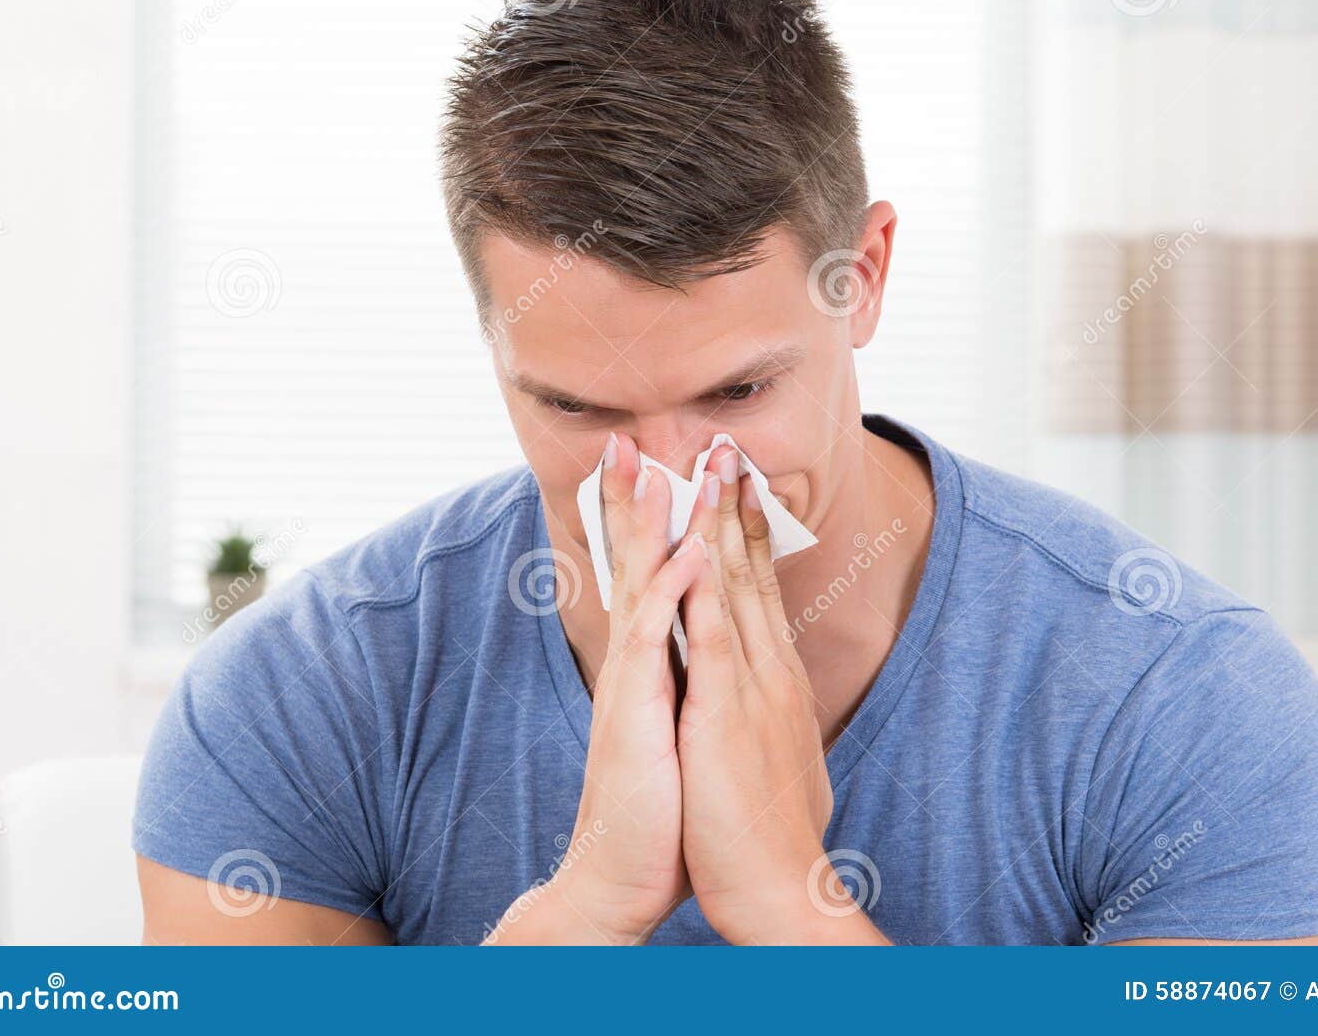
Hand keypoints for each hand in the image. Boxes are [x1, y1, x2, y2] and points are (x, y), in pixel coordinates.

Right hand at [487, 432, 704, 944]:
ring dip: (646, 524)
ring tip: (651, 465)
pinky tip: (683, 552)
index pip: (653, 578)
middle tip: (630, 440)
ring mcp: (633, 683)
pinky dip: (668, 592)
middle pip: (634, 565)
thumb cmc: (656, 813)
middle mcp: (636, 665)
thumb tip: (696, 666)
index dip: (655, 525)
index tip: (662, 471)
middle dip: (633, 501)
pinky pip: (653, 639)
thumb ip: (681, 691)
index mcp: (651, 668)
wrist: (620, 877)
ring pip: (639, 586)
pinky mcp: (637, 711)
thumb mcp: (675, 736)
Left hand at [676, 447, 887, 943]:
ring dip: (721, 521)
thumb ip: (768, 719)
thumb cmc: (767, 835)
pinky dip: (703, 584)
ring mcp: (752, 688)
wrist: (780, 892)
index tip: (735, 484)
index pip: (757, 591)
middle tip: (726, 444)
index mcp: (774, 681)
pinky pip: (713, 634)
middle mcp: (768, 672)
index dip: (745, 533)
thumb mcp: (774, 760)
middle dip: (736, 505)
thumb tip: (771, 702)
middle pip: (749, 572)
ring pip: (734, 586)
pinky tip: (693, 542)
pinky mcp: (727, 713)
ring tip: (712, 464)